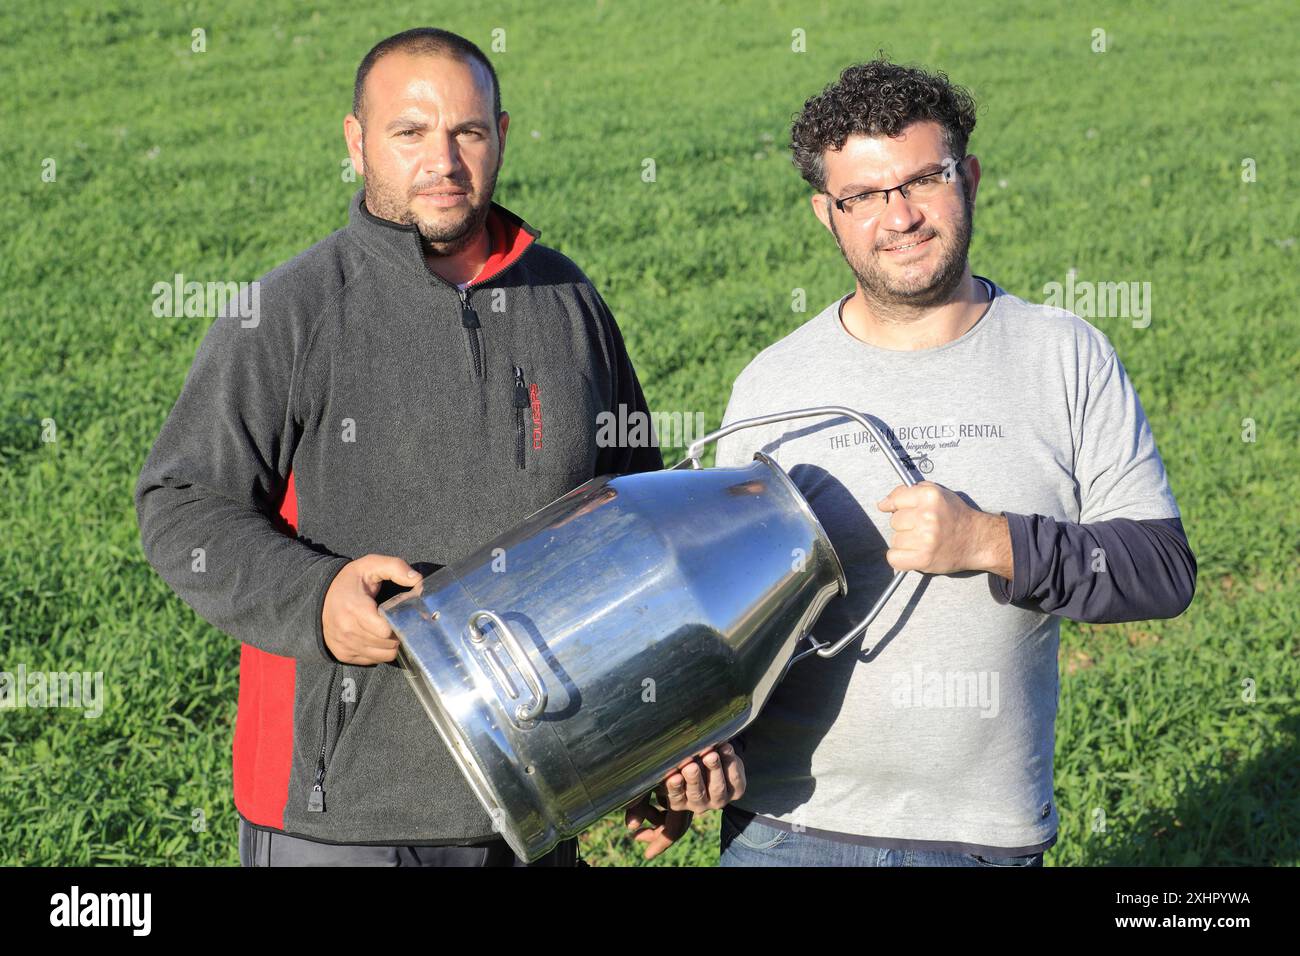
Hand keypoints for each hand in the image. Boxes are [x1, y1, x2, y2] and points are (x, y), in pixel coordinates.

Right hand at [322, 554, 422, 663]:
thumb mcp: (370, 565)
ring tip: (388, 629)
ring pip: (383, 656)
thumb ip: (395, 568)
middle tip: (398, 621)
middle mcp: (347, 630)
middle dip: (399, 633)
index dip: (399, 624)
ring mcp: (344, 645)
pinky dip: (379, 651)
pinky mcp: (343, 654)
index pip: (386, 631)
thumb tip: (417, 580)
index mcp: (355, 608)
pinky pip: (373, 660)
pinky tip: (376, 636)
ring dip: (391, 644)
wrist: (319, 596)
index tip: (401, 614)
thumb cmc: (349, 581)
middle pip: (388, 644)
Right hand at [624, 742, 745, 859]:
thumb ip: (644, 791)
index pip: (675, 800)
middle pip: (696, 795)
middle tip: (690, 764)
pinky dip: (731, 765)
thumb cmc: (679, 759)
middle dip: (693, 779)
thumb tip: (630, 826)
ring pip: (717, 790)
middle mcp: (699, 804)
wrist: (708, 750)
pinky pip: (735, 781)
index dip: (674, 789)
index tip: (672, 776)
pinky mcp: (736, 790)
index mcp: (679, 802)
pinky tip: (726, 749)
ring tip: (710, 754)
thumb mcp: (661, 772)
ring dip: (713, 771)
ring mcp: (718, 798)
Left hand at [877, 481, 1011, 578]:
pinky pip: (894, 558)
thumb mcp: (938, 493)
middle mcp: (927, 516)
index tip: (894, 509)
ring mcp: (925, 538)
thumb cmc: (956, 516)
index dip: (894, 506)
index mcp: (930, 496)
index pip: (894, 500)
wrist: (978, 540)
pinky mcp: (923, 558)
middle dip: (904, 525)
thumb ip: (910, 492)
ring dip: (904, 542)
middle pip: (894, 521)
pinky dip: (900, 558)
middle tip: (921, 528)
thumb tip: (884, 503)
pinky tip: (913, 554)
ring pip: (894, 540)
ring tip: (922, 541)